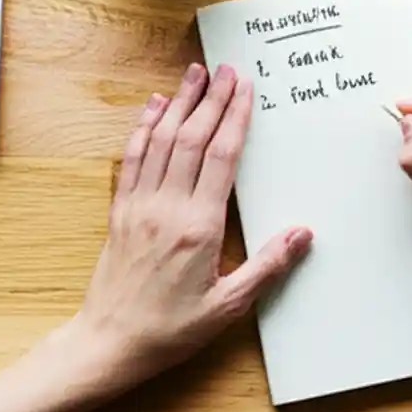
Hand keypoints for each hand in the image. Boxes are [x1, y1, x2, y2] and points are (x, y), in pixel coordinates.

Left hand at [67, 63, 312, 395]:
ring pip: (160, 140)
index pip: (221, 157)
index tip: (245, 89)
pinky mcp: (120, 211)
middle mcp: (167, 207)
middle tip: (226, 69)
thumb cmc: (170, 329)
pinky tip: (153, 108)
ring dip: (179, 102)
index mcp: (199, 226)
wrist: (110, 343)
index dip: (234, 117)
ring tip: (194, 74)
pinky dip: (143, 127)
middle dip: (211, 99)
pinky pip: (132, 158)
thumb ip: (267, 266)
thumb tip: (302, 234)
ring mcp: (139, 205)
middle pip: (191, 137)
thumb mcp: (229, 305)